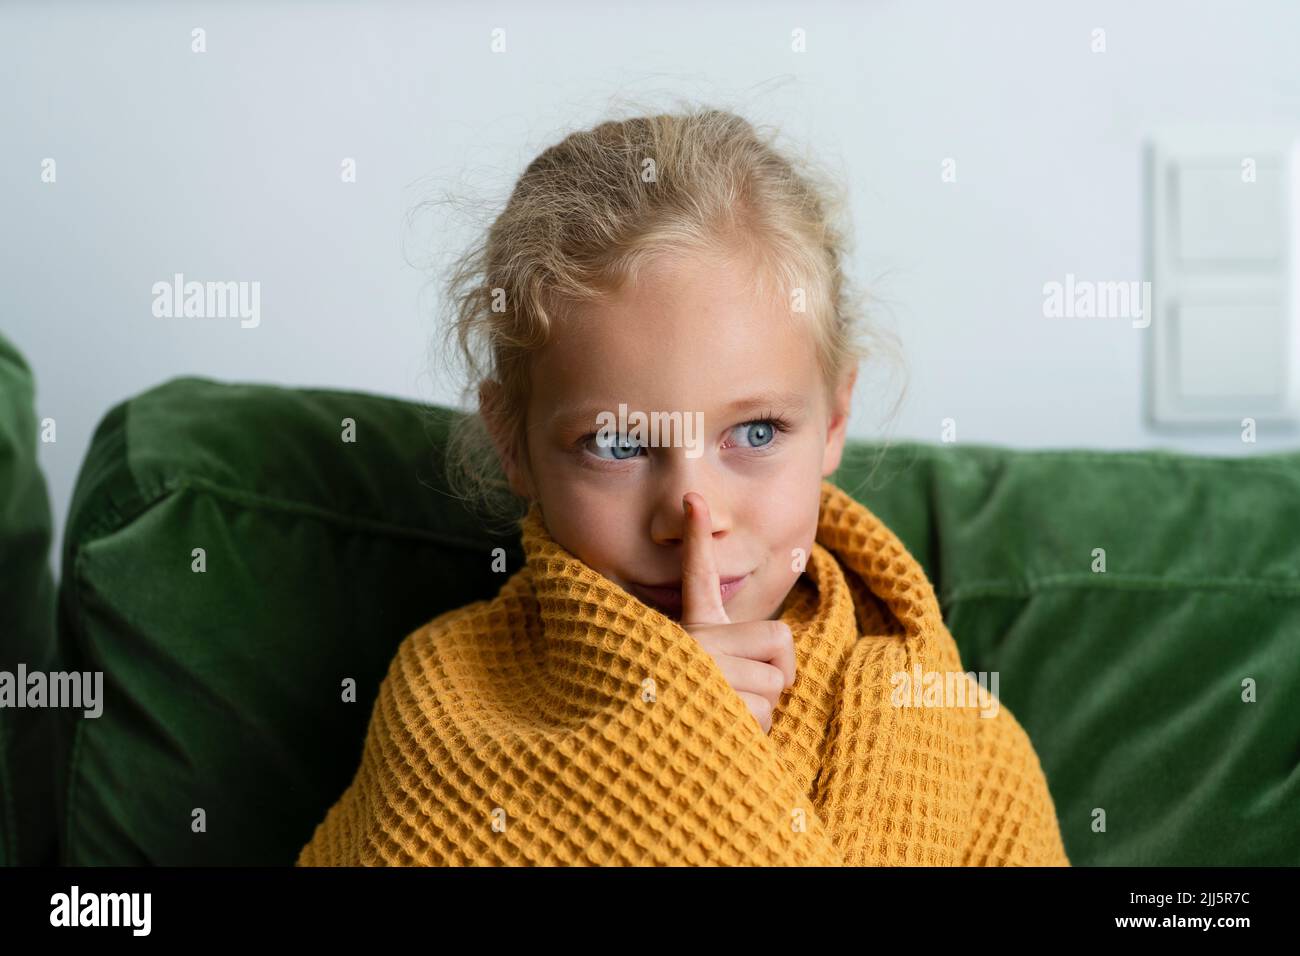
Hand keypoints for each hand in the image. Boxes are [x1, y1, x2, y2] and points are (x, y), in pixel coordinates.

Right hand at [678, 491, 795, 733]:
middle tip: (745, 690)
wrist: (644, 757)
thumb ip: (733, 657)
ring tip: (726, 717)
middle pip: (779, 640)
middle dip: (777, 673)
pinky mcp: (713, 704)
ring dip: (761, 710)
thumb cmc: (687, 717)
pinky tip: (722, 735)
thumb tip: (771, 656)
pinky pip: (764, 715)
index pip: (697, 574)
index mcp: (691, 628)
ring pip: (776, 684)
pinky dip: (752, 734)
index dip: (696, 536)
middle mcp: (694, 643)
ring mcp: (704, 672)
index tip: (693, 499)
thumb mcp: (705, 677)